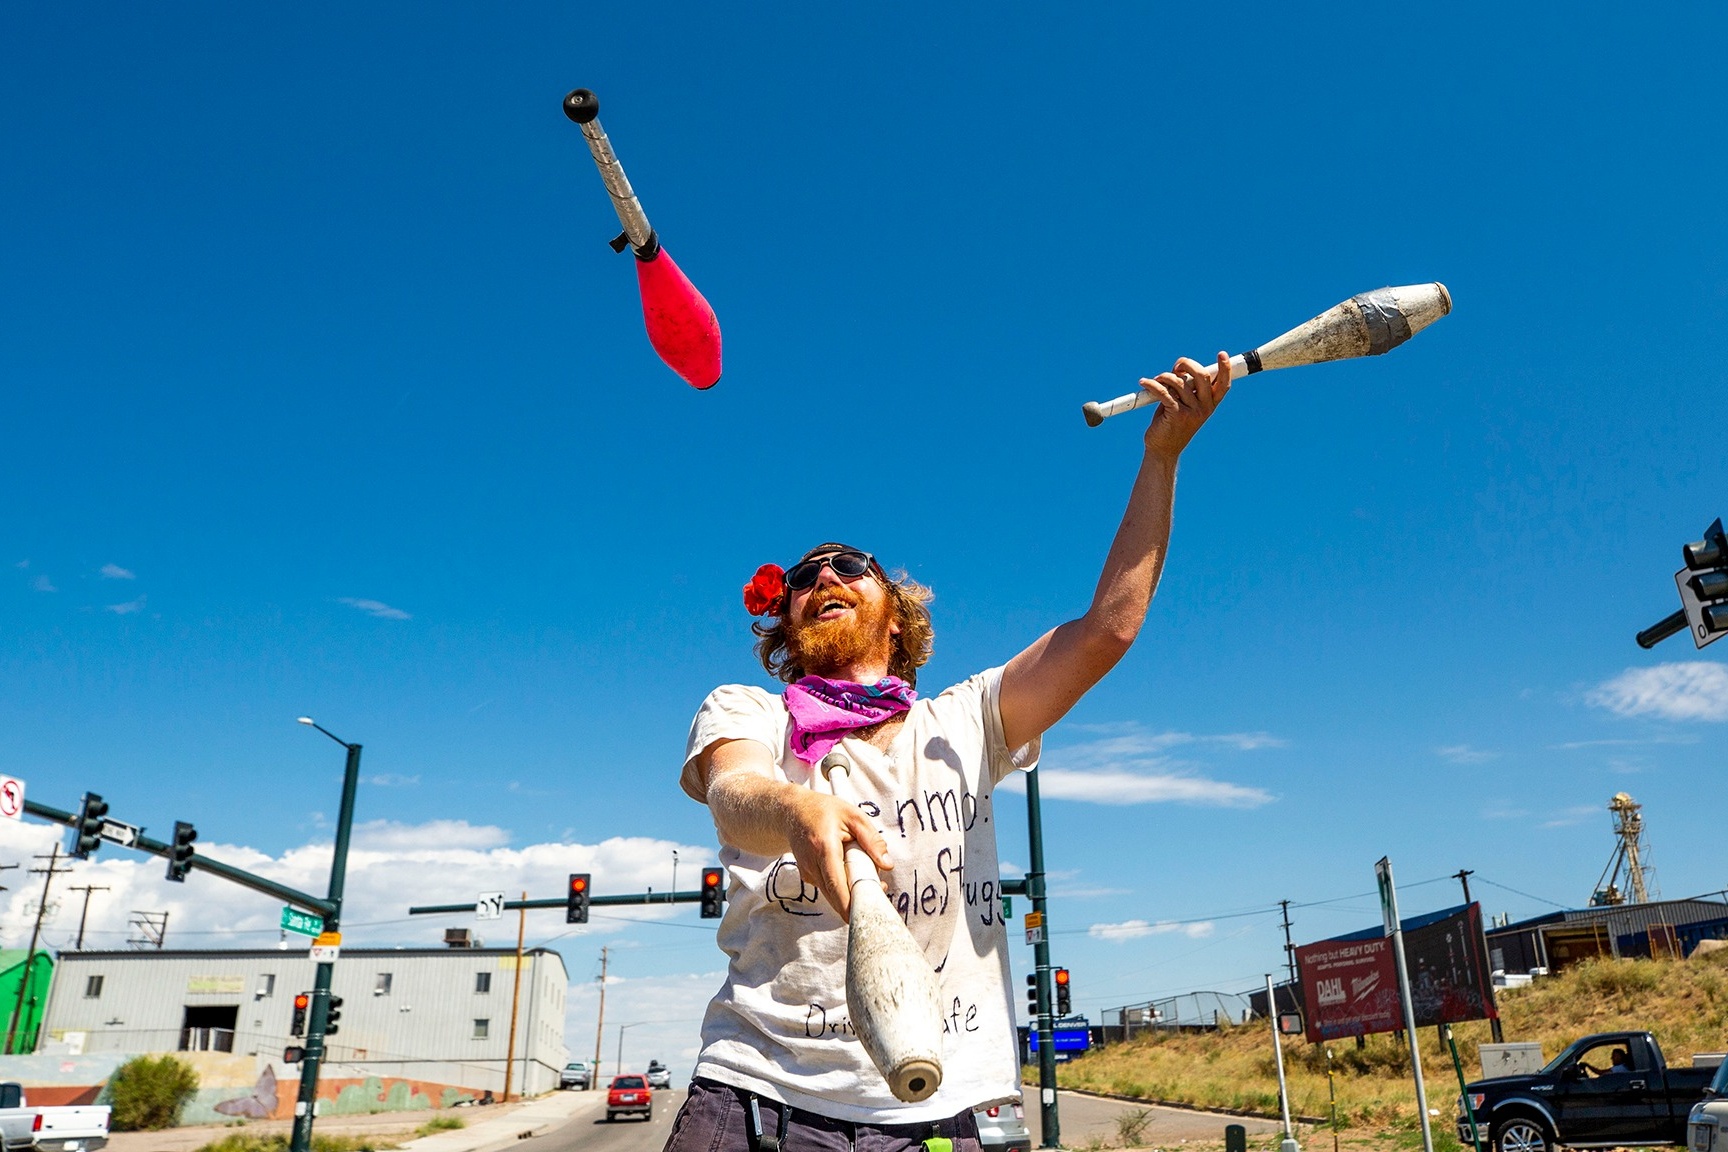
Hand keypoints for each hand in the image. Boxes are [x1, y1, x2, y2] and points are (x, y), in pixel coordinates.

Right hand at [784, 789, 893, 921]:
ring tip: (872, 880)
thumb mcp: (853, 815)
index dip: (848, 903)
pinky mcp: (808, 877)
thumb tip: (887, 865)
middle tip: (880, 896)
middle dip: (856, 902)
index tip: (862, 916)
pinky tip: (854, 874)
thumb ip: (871, 839)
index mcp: (824, 847)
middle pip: (834, 895)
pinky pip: (828, 889)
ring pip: (832, 895)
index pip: (835, 882)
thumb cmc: (825, 811)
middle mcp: (812, 864)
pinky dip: (843, 888)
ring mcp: (807, 873)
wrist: (793, 813)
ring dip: (851, 894)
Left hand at [1138, 352, 1230, 458]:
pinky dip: (1152, 385)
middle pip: (1201, 375)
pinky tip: (1144, 383)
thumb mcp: (1184, 405)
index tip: (1221, 354)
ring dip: (1164, 377)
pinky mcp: (1176, 415)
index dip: (1225, 368)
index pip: (1223, 384)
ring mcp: (1191, 412)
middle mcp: (1204, 408)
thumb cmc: (1172, 425)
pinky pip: (1164, 392)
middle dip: (1186, 364)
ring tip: (1156, 380)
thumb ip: (1187, 389)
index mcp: (1210, 405)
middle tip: (1176, 366)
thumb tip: (1180, 369)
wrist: (1163, 450)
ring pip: (1179, 382)